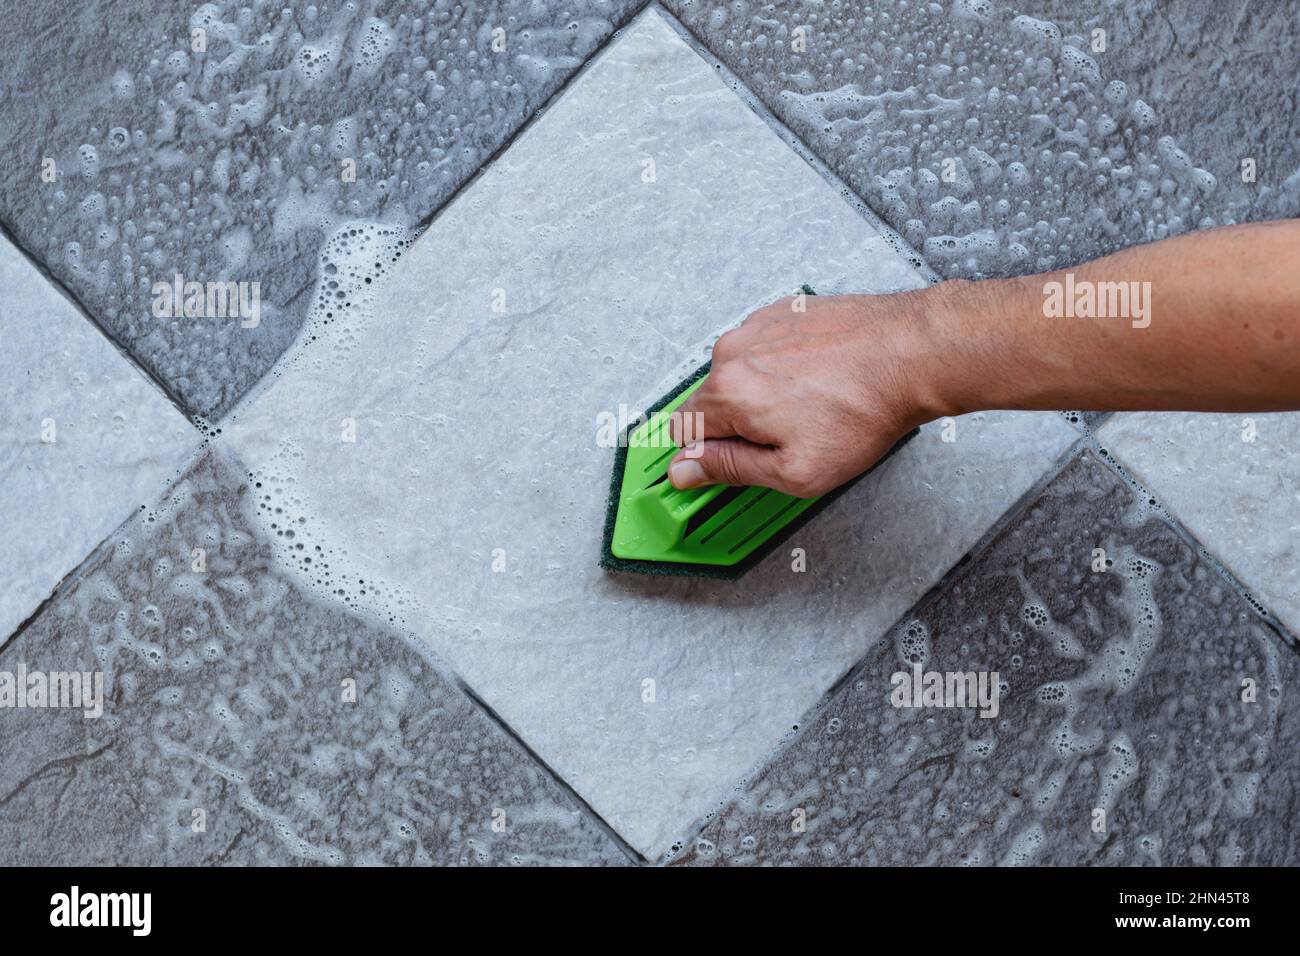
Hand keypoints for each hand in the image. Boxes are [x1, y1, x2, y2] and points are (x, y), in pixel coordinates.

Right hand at [667, 290, 943, 496]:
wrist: (912, 352)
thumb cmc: (864, 409)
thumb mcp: (793, 470)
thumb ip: (729, 469)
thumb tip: (685, 469)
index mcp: (727, 392)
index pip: (681, 431)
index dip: (703, 454)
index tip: (725, 464)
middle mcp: (733, 351)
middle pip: (711, 400)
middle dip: (738, 424)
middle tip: (786, 439)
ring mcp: (758, 325)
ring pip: (738, 373)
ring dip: (762, 393)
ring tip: (811, 406)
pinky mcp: (783, 311)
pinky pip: (764, 348)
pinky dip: (782, 366)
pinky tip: (818, 380)